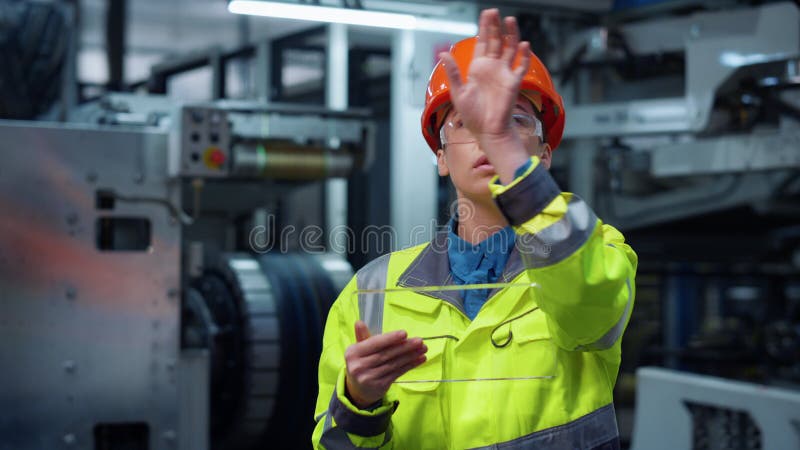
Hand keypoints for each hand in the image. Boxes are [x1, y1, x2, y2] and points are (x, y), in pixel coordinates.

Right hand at [344, 321, 426, 408]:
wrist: (358, 389)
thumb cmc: (361, 363)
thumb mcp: (359, 349)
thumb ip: (362, 336)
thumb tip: (359, 322)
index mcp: (353, 353)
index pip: (374, 344)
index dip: (390, 338)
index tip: (405, 333)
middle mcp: (359, 366)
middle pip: (386, 354)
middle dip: (405, 347)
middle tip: (420, 341)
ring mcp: (369, 378)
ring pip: (394, 364)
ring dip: (411, 356)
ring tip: (423, 349)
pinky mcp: (379, 386)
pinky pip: (398, 373)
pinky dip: (410, 365)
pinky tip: (420, 359)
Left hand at [440, 9, 531, 182]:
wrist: (486, 131)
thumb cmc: (472, 115)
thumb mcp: (458, 92)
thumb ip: (453, 72)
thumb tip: (443, 53)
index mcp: (479, 68)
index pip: (483, 43)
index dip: (484, 28)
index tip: (486, 14)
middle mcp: (493, 68)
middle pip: (496, 41)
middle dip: (496, 26)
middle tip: (495, 11)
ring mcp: (504, 74)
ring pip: (511, 49)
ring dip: (511, 35)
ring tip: (509, 20)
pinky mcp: (513, 82)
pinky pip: (521, 66)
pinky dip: (524, 55)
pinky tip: (524, 44)